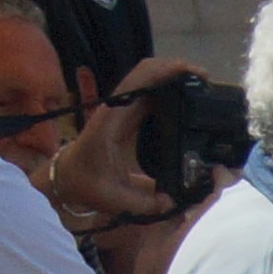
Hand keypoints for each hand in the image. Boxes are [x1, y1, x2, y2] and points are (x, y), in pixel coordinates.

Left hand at [53, 62, 211, 229]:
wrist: (68, 179)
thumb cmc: (84, 183)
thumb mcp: (114, 197)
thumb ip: (145, 203)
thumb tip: (173, 201)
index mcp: (112, 118)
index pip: (139, 80)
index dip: (166, 70)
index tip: (191, 73)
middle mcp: (118, 108)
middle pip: (148, 72)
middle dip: (177, 70)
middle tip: (204, 79)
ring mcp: (123, 109)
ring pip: (150, 80)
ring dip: (175, 78)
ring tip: (201, 86)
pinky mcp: (129, 116)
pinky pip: (150, 94)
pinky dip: (169, 90)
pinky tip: (187, 98)